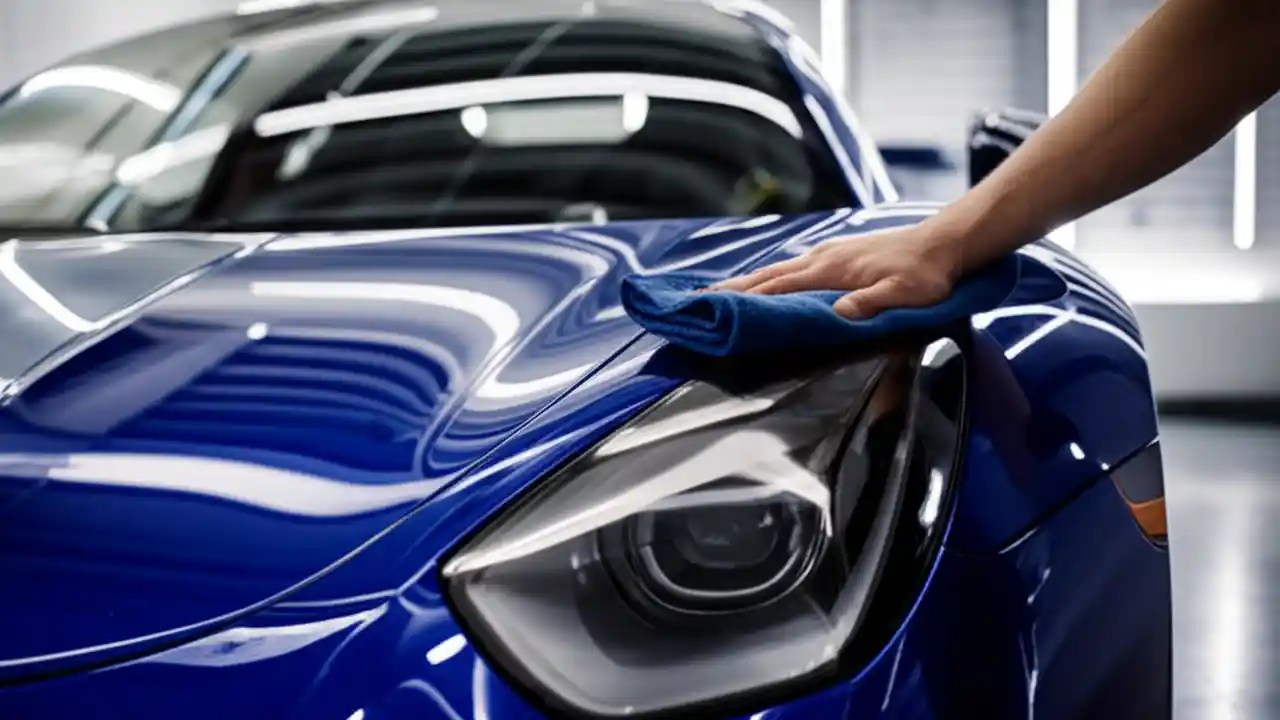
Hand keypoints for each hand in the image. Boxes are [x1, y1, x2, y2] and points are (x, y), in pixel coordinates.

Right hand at [710, 222, 963, 319]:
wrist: (945, 242)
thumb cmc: (927, 273)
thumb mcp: (904, 295)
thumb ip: (870, 304)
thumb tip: (838, 315)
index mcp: (833, 270)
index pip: (780, 286)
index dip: (747, 297)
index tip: (716, 304)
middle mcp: (824, 257)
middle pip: (770, 274)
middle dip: (736, 287)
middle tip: (703, 296)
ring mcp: (831, 252)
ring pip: (781, 267)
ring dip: (752, 280)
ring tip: (727, 290)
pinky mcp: (841, 252)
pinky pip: (797, 265)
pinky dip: (775, 273)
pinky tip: (773, 277)